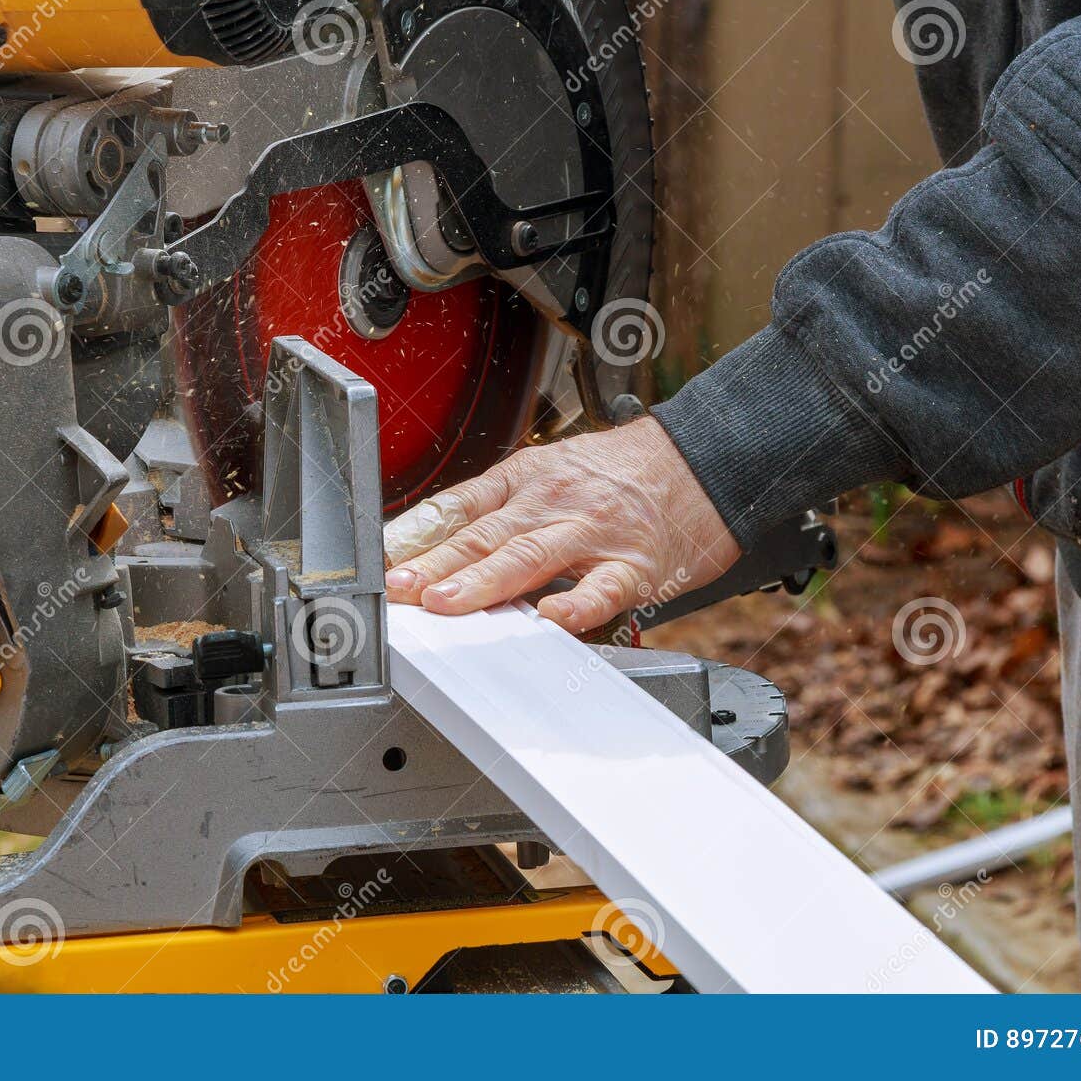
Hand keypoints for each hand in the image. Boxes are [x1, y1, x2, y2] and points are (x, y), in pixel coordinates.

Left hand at [383, 416, 740, 630]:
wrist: (701, 461)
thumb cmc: (620, 475)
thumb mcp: (549, 474)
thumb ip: (496, 512)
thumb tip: (429, 547)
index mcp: (524, 479)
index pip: (458, 507)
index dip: (414, 535)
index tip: (379, 562)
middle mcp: (552, 502)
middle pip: (484, 535)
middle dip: (435, 564)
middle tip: (398, 589)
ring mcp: (593, 532)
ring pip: (531, 555)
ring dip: (483, 582)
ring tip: (445, 603)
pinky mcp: (635, 565)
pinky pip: (603, 588)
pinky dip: (577, 605)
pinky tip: (551, 620)